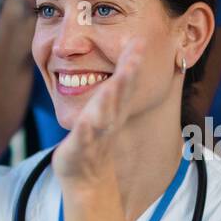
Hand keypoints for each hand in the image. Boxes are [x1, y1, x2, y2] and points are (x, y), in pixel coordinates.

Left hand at [52, 43, 142, 188]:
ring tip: (115, 82)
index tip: (140, 40)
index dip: (133, 61)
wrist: (86, 181)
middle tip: (138, 51)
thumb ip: (115, 91)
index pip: (126, 82)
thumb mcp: (105, 112)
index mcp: (113, 108)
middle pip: (121, 93)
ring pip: (105, 113)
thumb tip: (126, 66)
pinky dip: (85, 129)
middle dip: (129, 72)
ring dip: (111, 98)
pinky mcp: (80, 149)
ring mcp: (96, 134)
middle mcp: (109, 119)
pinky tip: (86, 121)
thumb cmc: (93, 141)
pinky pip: (83, 138)